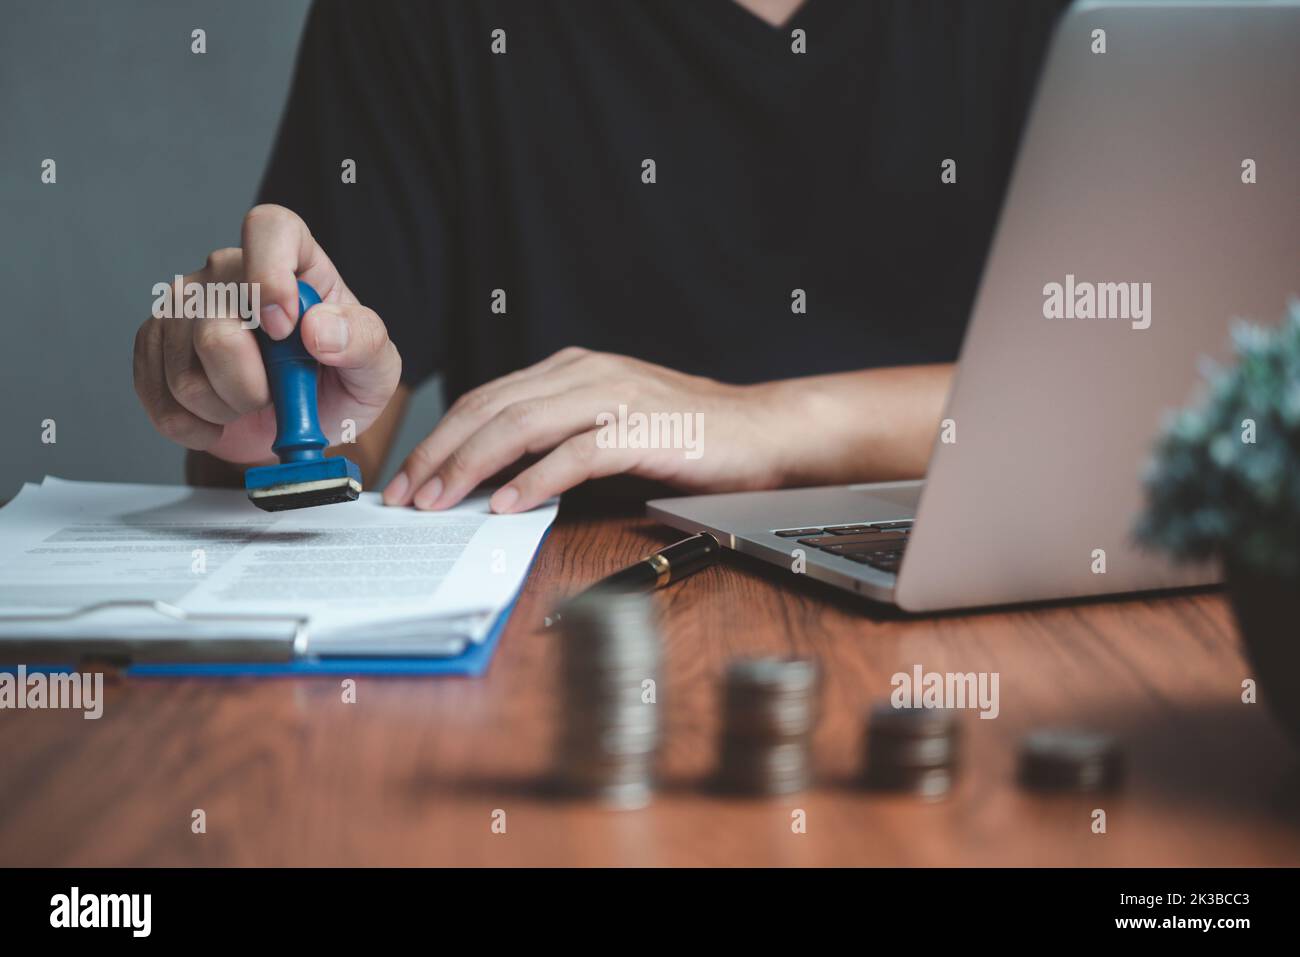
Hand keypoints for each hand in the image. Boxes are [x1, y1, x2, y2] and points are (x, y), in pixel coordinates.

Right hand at [133, 205, 400, 463]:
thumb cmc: (339, 381)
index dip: (269, 275)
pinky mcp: (152, 345)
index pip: (268, 228)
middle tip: (278, 393)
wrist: (298, 422)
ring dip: (227, 410)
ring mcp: (183, 306)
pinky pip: (161, 402)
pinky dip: (196, 427)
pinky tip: (220, 418)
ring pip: (185, 376)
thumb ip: (363, 341)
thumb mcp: (376, 367)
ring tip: (252, 402)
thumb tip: (319, 329)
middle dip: (253, 387)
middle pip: (215, 329)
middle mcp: (228, 273)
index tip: (283, 329)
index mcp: (291, 258)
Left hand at [382, 349, 794, 512]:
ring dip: (471, 466)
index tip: (409, 478)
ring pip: (521, 425)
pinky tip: (507, 505)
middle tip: (405, 496)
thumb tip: (492, 482)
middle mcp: (586, 373)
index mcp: (571, 369)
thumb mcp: (607, 427)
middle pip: (491, 408)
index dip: (440, 438)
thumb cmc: (686, 436)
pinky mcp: (643, 428)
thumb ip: (555, 442)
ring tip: (441, 503)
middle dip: (439, 454)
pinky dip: (534, 480)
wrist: (763, 432)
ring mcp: (615, 396)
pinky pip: (575, 454)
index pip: (487, 399)